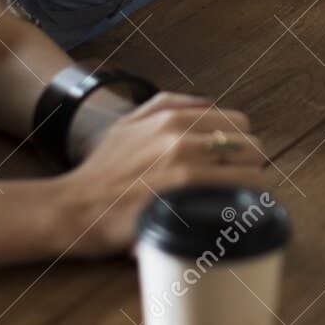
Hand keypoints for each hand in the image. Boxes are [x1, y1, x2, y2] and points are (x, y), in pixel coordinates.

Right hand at [49, 93, 269, 257]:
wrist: (73, 208)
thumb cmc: (102, 169)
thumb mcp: (129, 122)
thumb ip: (168, 104)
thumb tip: (207, 103)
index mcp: (172, 118)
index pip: (240, 122)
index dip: (242, 142)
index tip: (236, 160)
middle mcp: (181, 140)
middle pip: (252, 148)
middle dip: (251, 166)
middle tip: (239, 185)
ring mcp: (181, 174)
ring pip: (249, 178)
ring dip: (250, 193)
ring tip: (239, 206)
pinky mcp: (180, 206)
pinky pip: (231, 206)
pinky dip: (237, 213)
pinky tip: (230, 221)